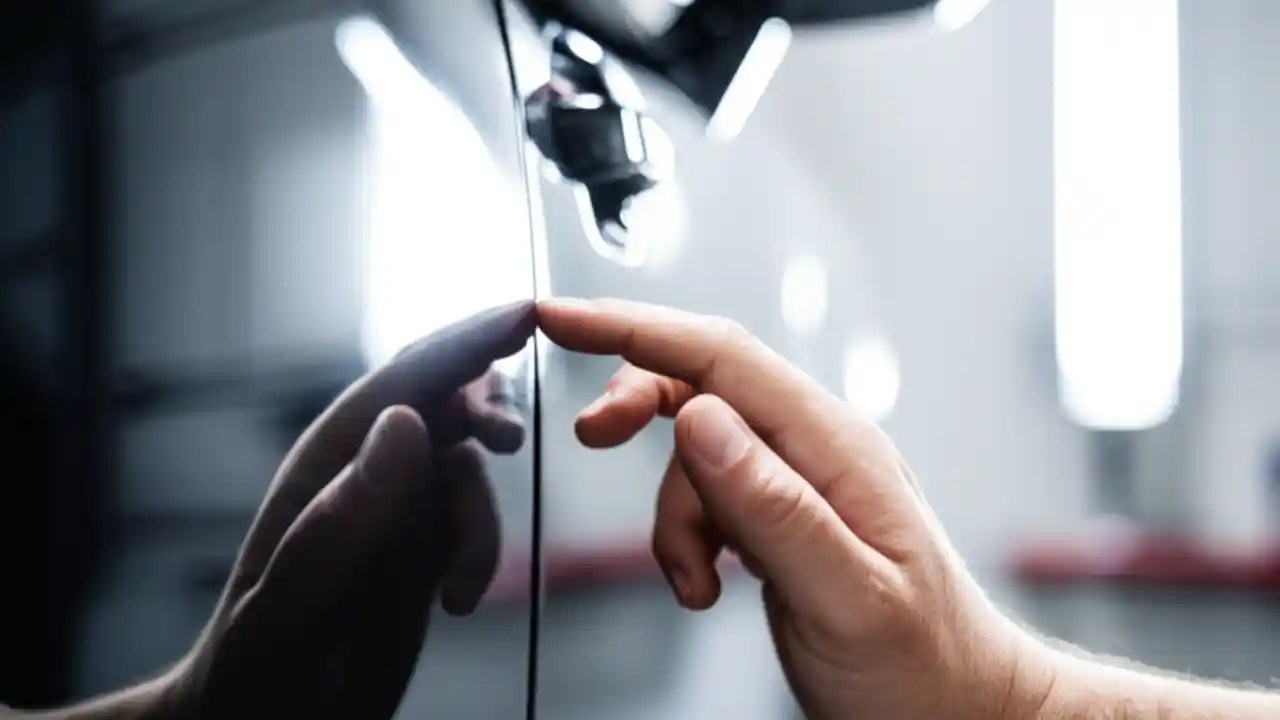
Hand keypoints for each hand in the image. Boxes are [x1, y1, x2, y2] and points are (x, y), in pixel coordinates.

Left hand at [139, 303, 534, 718]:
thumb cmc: (255, 673)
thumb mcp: (290, 603)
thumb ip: (341, 516)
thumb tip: (405, 423)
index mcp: (327, 466)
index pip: (403, 382)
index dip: (465, 341)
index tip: (523, 312)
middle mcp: (366, 474)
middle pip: (443, 402)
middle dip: (484, 413)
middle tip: (507, 439)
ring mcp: (397, 509)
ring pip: (469, 470)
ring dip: (482, 521)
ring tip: (459, 586)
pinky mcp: (423, 547)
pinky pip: (474, 522)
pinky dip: (481, 556)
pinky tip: (456, 602)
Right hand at [539, 298, 1055, 719]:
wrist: (959, 709)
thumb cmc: (922, 666)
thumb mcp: (846, 597)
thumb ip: (774, 506)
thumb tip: (700, 419)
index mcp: (836, 447)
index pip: (723, 357)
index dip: (636, 327)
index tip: (562, 316)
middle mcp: (817, 450)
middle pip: (701, 385)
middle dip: (638, 408)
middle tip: (592, 436)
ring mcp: (799, 483)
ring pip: (694, 455)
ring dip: (673, 519)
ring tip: (699, 581)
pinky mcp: (781, 518)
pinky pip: (709, 498)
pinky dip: (687, 540)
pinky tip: (711, 583)